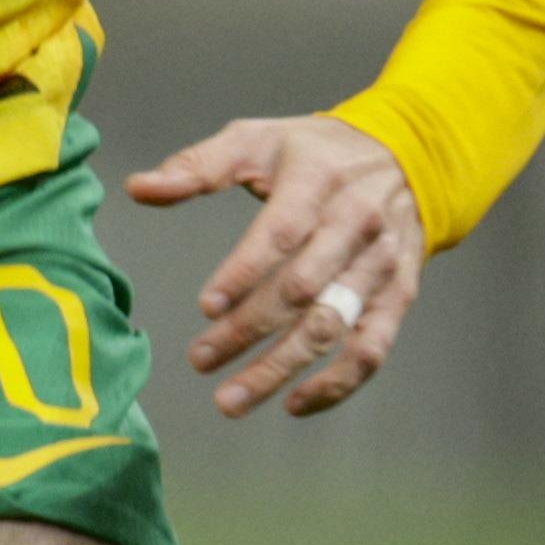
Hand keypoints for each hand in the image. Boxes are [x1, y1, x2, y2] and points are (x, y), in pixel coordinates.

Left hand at [126, 113, 421, 417]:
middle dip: (247, 330)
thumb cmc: (313, 152)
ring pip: (332, 326)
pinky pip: (372, 348)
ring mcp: (380, 264)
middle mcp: (356, 224)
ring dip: (281, 368)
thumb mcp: (256, 140)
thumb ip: (197, 166)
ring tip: (231, 400)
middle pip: (302, 289)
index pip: (281, 233)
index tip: (206, 307)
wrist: (406, 155)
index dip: (244, 273)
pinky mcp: (397, 295)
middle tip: (200, 360)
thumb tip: (138, 187)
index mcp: (319, 182)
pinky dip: (337, 383)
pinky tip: (294, 404)